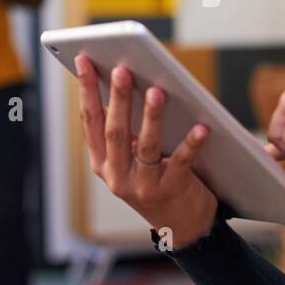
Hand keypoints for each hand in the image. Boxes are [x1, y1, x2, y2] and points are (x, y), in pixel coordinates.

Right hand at [75, 54, 217, 250]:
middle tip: (123, 69)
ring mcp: (142, 186)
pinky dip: (191, 143)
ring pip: (145, 146)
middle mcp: (116, 176)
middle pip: (115, 131)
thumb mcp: (130, 157)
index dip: (86, 89)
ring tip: (156, 90)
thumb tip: (126, 80)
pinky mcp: (170, 191)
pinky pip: (180, 162)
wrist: (180, 224)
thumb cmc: (154, 178)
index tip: (83, 59)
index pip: (90, 120)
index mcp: (101, 162)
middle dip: (118, 98)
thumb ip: (124, 128)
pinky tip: (201, 127)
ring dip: (151, 116)